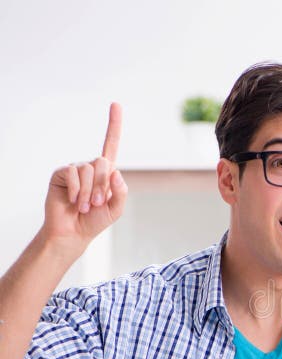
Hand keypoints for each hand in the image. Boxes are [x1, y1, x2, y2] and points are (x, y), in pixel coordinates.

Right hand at [42, 103, 127, 253]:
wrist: (73, 232)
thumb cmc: (95, 220)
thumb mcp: (116, 209)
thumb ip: (121, 192)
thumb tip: (117, 173)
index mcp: (106, 172)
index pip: (111, 144)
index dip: (114, 124)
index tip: (115, 104)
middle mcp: (90, 167)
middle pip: (103, 162)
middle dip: (103, 186)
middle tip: (97, 203)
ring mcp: (75, 169)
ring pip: (88, 169)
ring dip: (90, 192)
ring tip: (85, 206)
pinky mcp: (61, 174)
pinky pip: (73, 173)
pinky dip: (77, 190)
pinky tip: (74, 201)